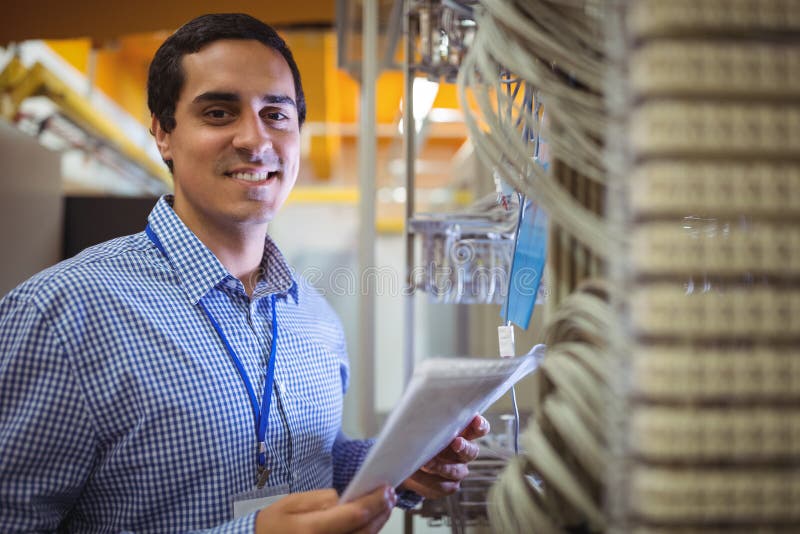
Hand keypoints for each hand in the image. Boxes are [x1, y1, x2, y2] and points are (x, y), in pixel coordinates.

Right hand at [254, 485, 395, 533]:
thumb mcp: (291, 503)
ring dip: (377, 524)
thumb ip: (321, 500)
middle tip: (390, 495)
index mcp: (313, 530)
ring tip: (385, 507)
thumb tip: (345, 498)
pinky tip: (370, 522)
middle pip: (364, 531)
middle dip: (381, 512)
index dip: (374, 501)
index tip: (386, 488)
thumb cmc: (273, 524)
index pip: (354, 515)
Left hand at [400, 414, 489, 499]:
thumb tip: (420, 410)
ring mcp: (457, 470)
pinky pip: (443, 486)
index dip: (480, 425)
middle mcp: (463, 452)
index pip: (479, 428)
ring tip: (425, 462)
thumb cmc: (417, 437)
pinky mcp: (448, 486)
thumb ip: (427, 419)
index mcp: (461, 434)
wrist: (406, 461)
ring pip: (457, 472)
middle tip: (455, 442)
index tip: (476, 419)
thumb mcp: (421, 425)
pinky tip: (415, 475)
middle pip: (472, 452)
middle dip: (464, 447)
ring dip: (441, 467)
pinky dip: (428, 481)